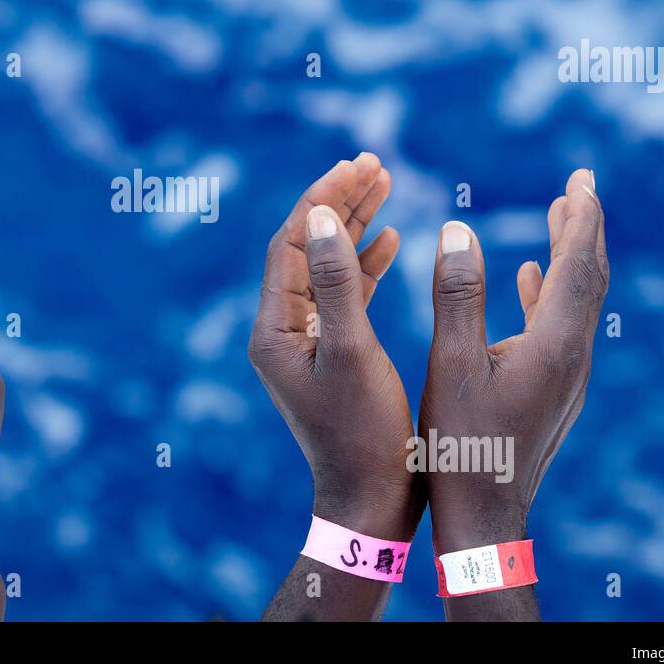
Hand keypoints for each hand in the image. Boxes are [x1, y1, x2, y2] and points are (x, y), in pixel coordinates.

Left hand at [249, 154, 420, 543]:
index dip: (322, 200)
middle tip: (372, 163)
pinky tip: (390, 239)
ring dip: (353, 226)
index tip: (358, 166)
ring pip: (325, 267)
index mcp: (273, 330)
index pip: (288, 244)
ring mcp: (303, 341)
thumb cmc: (365, 434)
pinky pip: (342, 295)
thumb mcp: (353, 352)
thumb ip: (338, 283)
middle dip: (337, 204)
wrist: (372, 500)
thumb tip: (316, 217)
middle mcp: (279, 331)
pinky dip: (365, 265)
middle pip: (303, 247)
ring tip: (384, 185)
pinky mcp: (329, 353)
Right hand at [419, 169, 607, 615]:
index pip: (578, 264)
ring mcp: (566, 376)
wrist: (485, 517)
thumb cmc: (463, 446)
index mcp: (555, 344)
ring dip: (570, 255)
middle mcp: (572, 357)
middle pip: (590, 277)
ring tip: (559, 218)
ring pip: (578, 300)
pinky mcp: (553, 389)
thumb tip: (459, 228)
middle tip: (579, 186)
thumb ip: (457, 295)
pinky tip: (531, 278)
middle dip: (584, 228)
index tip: (582, 176)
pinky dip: (551, 291)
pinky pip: (561, 325)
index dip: (581, 216)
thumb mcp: (452, 364)